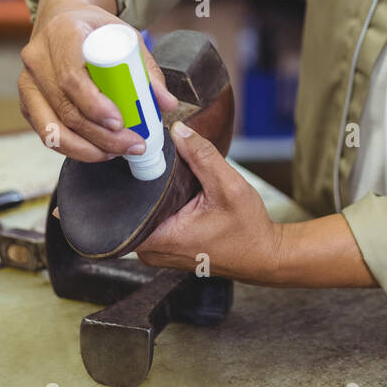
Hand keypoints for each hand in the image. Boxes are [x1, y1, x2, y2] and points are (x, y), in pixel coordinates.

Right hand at [19, 4, 176, 162]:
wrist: (62, 18)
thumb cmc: (95, 28)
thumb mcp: (125, 37)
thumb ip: (147, 69)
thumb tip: (167, 104)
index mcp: (62, 34)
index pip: (71, 77)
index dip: (94, 105)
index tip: (119, 122)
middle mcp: (37, 58)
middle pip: (65, 109)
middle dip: (101, 136)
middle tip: (132, 145)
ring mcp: (27, 82)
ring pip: (51, 128)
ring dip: (87, 149)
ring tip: (118, 152)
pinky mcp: (26, 101)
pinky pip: (46, 133)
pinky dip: (72, 148)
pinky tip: (97, 151)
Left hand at [136, 122, 283, 282]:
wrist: (261, 255)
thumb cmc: (247, 230)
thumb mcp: (229, 186)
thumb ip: (202, 156)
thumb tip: (178, 130)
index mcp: (160, 239)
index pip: (125, 204)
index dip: (134, 174)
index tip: (147, 157)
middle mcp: (150, 250)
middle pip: (134, 204)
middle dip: (150, 181)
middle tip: (167, 163)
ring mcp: (155, 251)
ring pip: (144, 211)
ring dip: (158, 193)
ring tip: (179, 180)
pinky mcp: (163, 248)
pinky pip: (154, 219)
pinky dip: (166, 204)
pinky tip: (181, 194)